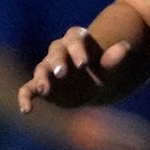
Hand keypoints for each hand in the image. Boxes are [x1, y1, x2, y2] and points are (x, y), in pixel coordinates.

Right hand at [20, 25, 135, 110]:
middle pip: (56, 52)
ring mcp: (48, 68)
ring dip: (42, 79)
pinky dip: (25, 98)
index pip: (74, 38)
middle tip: (62, 73)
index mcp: (76, 41)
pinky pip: (28, 89)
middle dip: (58, 62)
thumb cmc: (102, 72)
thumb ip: (114, 58)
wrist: (94, 86)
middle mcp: (58, 51)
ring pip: (41, 69)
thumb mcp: (111, 67)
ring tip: (45, 89)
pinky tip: (26, 110)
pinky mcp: (41, 86)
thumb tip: (124, 47)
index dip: (77, 50)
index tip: (84, 64)